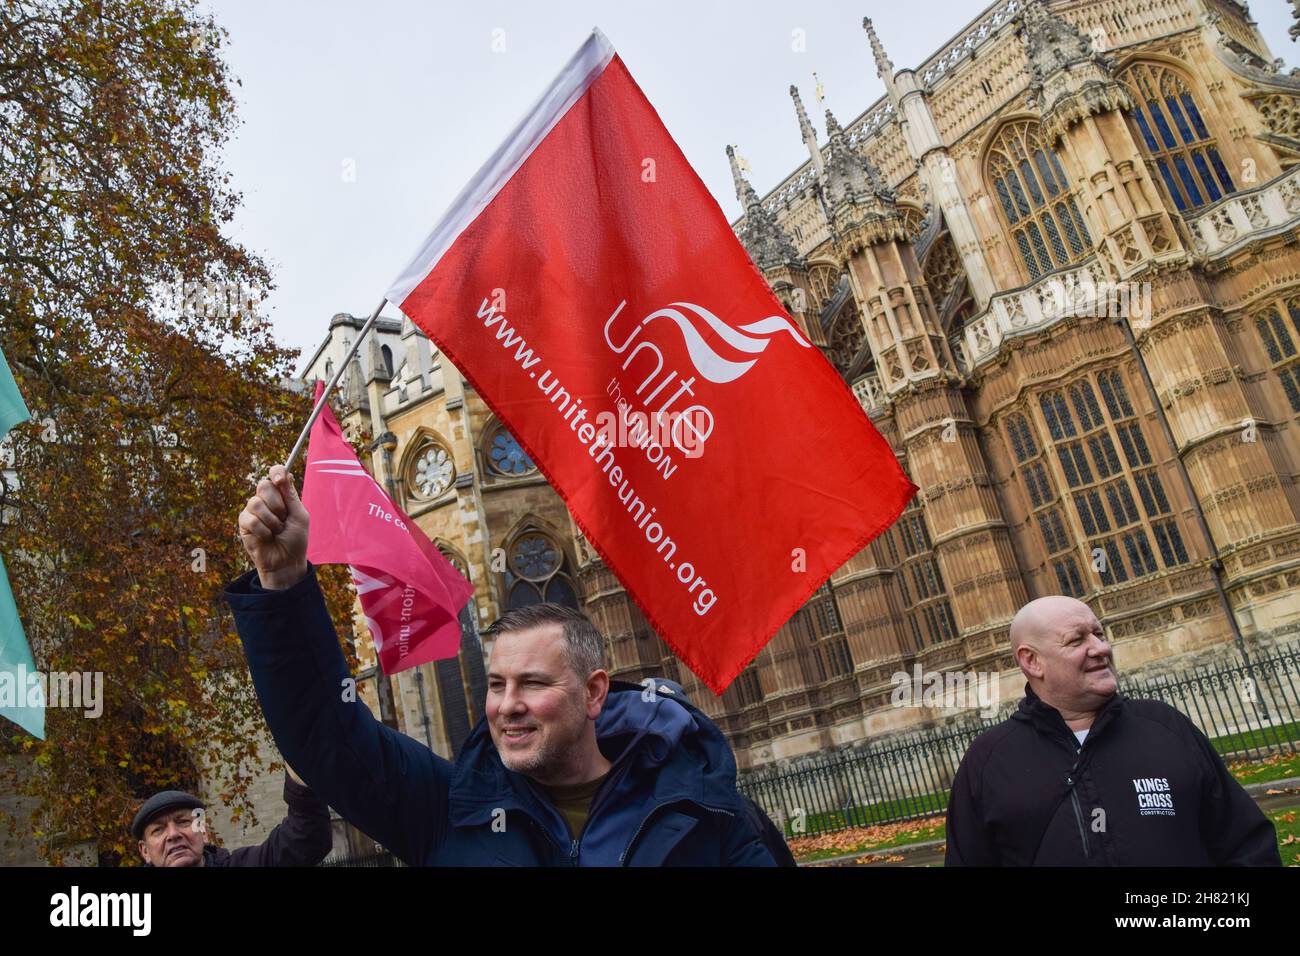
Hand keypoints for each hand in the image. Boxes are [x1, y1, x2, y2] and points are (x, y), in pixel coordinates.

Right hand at [238, 464, 308, 589]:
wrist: (286, 561)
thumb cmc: (295, 539)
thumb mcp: (299, 516)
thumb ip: (291, 496)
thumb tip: (286, 473)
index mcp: (282, 495)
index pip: (275, 474)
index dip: (276, 473)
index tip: (280, 480)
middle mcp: (266, 499)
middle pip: (263, 485)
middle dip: (277, 503)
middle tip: (284, 518)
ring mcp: (253, 510)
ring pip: (255, 502)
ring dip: (271, 520)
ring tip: (277, 531)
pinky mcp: (244, 523)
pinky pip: (250, 519)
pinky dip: (263, 530)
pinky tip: (267, 537)